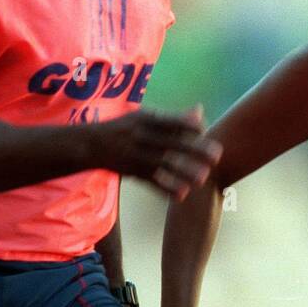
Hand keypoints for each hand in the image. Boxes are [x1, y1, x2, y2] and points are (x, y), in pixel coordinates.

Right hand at [94, 104, 221, 200]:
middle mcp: (142, 137)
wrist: (91, 144)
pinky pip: (151, 182)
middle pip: (170, 143)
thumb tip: (200, 111)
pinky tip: (182, 195)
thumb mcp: (145, 117)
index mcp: (147, 120)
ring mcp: (136, 156)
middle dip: (194, 149)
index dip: (186, 124)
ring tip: (202, 179)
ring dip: (182, 172)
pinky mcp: (133, 172)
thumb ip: (174, 118)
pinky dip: (165, 189)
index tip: (203, 129)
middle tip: (216, 156)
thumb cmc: (126, 127)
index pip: (169, 121)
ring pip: (162, 165)